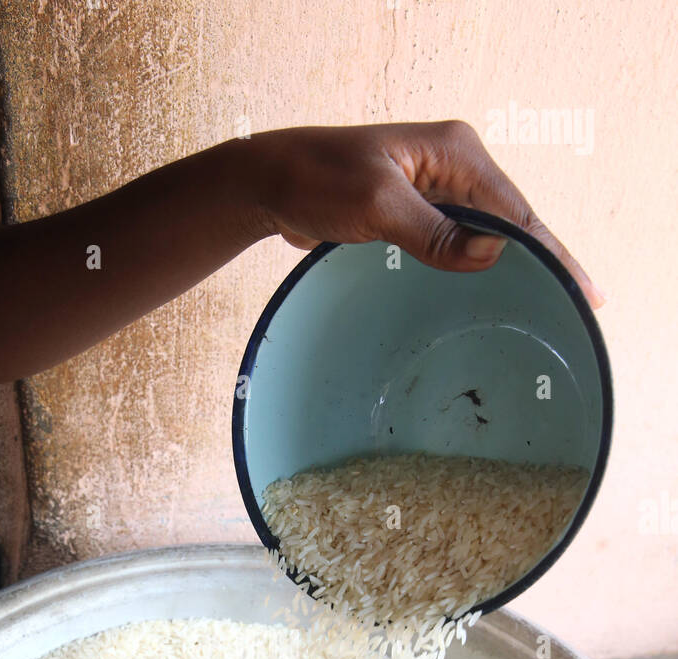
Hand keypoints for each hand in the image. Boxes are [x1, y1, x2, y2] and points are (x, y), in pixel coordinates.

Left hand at [246, 121, 604, 308]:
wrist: (272, 182)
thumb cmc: (317, 181)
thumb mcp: (378, 206)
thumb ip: (434, 232)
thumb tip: (492, 254)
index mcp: (456, 153)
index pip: (516, 211)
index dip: (552, 254)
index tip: (583, 291)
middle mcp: (454, 166)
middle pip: (512, 222)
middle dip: (544, 262)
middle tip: (580, 308)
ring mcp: (436, 190)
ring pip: (487, 235)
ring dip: (514, 268)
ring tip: (550, 307)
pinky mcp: (417, 212)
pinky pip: (459, 243)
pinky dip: (479, 267)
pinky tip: (495, 293)